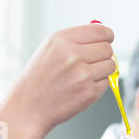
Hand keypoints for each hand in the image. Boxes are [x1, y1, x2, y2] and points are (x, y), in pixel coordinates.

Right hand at [0, 24, 116, 138]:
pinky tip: (81, 88)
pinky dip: (98, 86)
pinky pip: (106, 83)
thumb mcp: (49, 50)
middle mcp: (72, 54)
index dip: (107, 36)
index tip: (107, 40)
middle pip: (107, 49)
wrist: (28, 108)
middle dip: (103, 55)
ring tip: (84, 77)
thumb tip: (104, 35)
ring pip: (111, 65)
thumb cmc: (38, 79)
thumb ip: (75, 40)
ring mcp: (82, 74)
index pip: (100, 31)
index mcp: (61, 40)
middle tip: (91, 63)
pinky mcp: (89, 92)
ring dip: (103, 71)